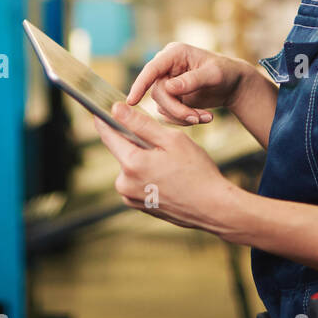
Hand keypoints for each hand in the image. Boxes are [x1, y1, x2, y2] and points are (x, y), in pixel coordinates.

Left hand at [92, 101, 239, 234]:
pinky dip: (146, 173)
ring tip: (169, 163)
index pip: (107, 134)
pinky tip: (167, 176)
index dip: (105, 118)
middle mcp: (124, 183)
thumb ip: (141, 123)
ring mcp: (129, 197)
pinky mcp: (137, 205)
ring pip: (129, 165)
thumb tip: (115, 109)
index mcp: (132, 164)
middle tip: (162, 142)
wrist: (212, 208)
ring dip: (142, 158)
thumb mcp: (172, 140)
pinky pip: (135, 180)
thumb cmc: (196, 171)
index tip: (104, 108)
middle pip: (121, 150)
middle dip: (136, 141)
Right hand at [126, 42, 249, 125]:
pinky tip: (203, 117)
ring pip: (162, 106)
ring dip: (183, 116)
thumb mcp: (213, 75)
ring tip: (206, 117)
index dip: (140, 84)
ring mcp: (167, 83)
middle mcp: (166, 67)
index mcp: (174, 54)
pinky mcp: (171, 98)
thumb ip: (191, 80)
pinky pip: (169, 113)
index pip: (151, 69)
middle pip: (158, 93)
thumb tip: (168, 87)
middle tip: (196, 119)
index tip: (132, 101)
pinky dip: (184, 119)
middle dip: (176, 109)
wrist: (233, 84)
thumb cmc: (226, 72)